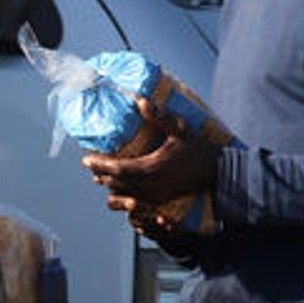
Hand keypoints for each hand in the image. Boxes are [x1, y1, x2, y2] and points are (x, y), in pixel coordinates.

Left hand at [82, 128, 218, 217]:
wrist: (217, 173)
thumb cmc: (198, 149)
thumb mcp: (180, 129)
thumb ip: (160, 117)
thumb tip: (141, 100)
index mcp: (154, 167)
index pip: (119, 169)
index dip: (101, 165)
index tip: (86, 159)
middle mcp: (152, 185)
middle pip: (118, 183)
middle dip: (102, 175)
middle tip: (90, 166)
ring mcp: (156, 196)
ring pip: (126, 195)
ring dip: (112, 187)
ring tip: (100, 178)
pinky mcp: (161, 201)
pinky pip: (136, 202)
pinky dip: (124, 195)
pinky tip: (119, 191)